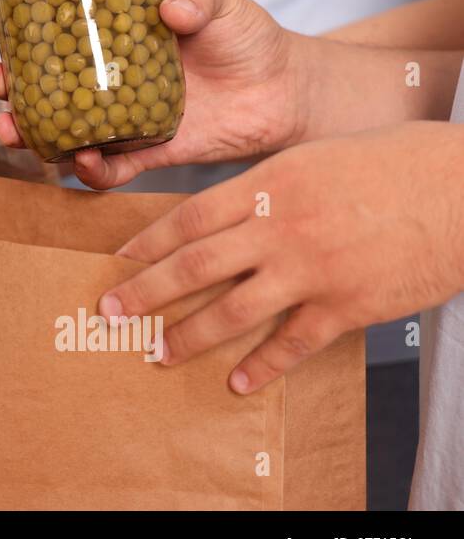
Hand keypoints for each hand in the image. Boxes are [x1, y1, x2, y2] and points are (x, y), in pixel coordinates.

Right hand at [0, 0, 308, 187]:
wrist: (286, 90)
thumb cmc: (249, 37)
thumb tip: (170, 9)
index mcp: (109, 35)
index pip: (48, 28)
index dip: (12, 26)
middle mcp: (105, 77)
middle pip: (37, 81)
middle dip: (3, 81)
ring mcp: (121, 117)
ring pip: (59, 127)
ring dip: (27, 129)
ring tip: (12, 126)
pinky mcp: (147, 152)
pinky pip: (109, 169)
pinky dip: (89, 170)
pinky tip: (81, 160)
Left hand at [102, 122, 463, 392]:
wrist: (463, 189)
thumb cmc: (394, 162)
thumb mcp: (316, 156)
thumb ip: (269, 182)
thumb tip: (231, 206)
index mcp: (270, 183)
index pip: (190, 217)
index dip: (149, 241)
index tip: (119, 259)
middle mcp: (280, 228)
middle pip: (195, 265)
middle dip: (146, 292)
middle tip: (111, 312)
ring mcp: (311, 271)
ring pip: (232, 310)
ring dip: (188, 336)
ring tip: (158, 353)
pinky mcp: (346, 306)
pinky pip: (292, 344)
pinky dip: (261, 367)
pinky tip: (236, 382)